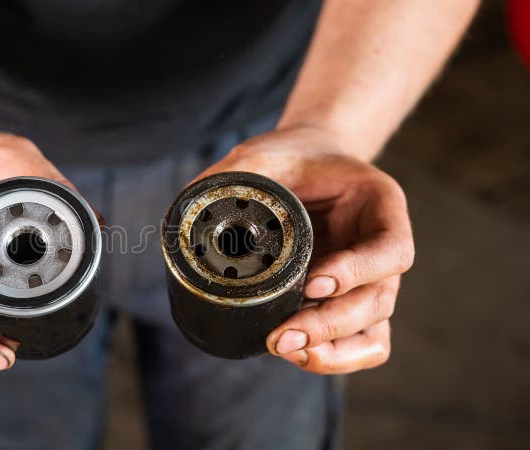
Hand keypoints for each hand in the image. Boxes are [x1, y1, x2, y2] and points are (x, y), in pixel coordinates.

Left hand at [194, 126, 413, 373]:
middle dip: (329, 324)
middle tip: (282, 335)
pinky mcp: (348, 305)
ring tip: (282, 348)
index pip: (390, 248)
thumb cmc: (294, 158)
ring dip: (331, 349)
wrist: (309, 165)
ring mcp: (370, 282)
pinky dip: (333, 357)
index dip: (355, 272)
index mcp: (379, 205)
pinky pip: (359, 345)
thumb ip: (238, 173)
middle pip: (378, 301)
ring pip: (372, 332)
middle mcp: (382, 250)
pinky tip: (295, 353)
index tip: (312, 283)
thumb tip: (194, 203)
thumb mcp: (267, 152)